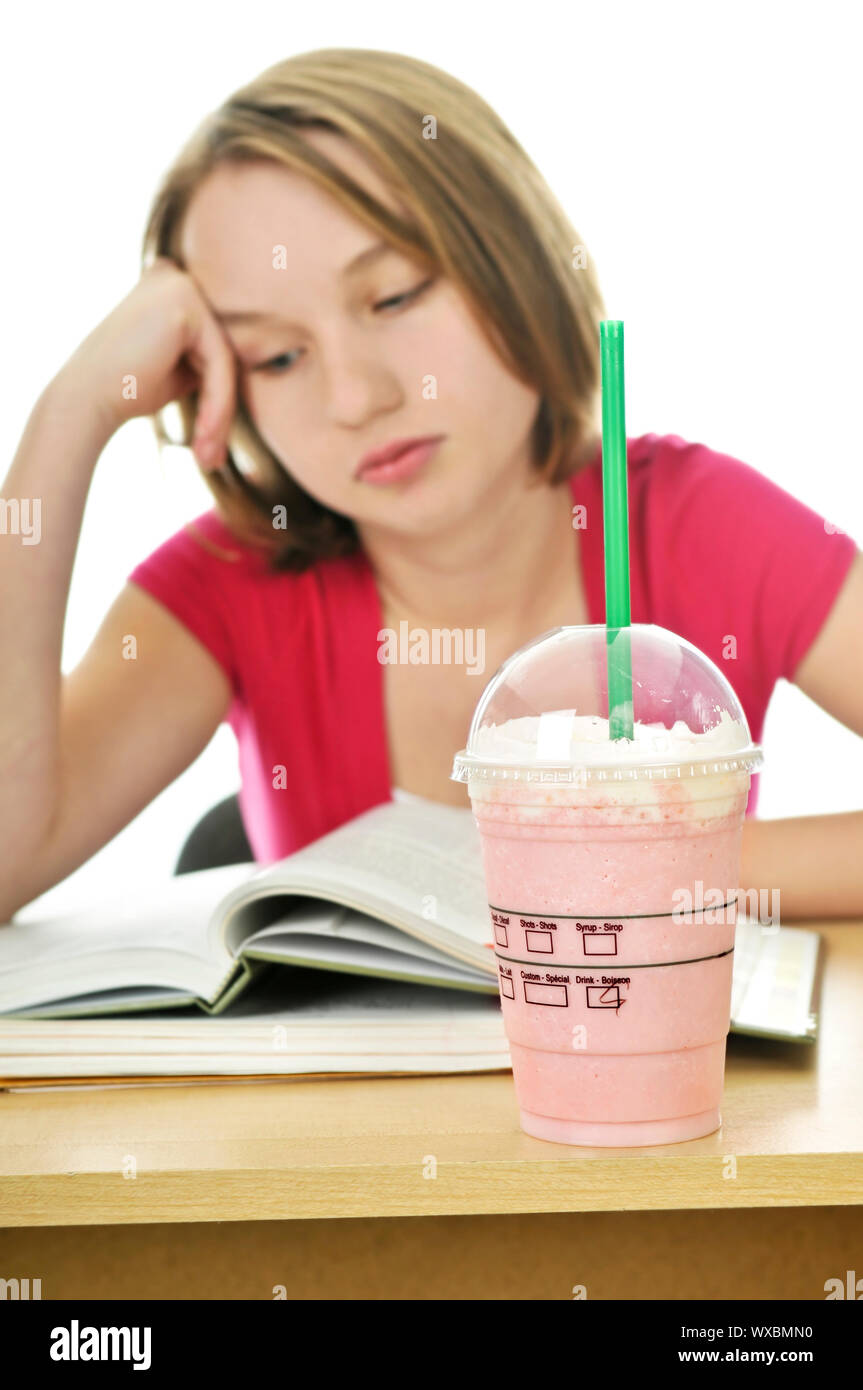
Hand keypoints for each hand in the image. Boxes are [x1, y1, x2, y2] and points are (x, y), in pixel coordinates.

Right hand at [54, 256, 236, 469]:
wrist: (85, 400)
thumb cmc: (125, 390)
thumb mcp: (179, 370)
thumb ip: (208, 360)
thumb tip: (248, 367)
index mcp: (168, 286)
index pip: (213, 342)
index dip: (220, 393)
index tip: (212, 443)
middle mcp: (174, 276)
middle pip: (222, 350)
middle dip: (222, 408)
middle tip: (212, 459)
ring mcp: (180, 285)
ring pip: (224, 361)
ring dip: (220, 414)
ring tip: (208, 457)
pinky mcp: (185, 305)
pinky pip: (220, 363)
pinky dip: (217, 404)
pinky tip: (205, 436)